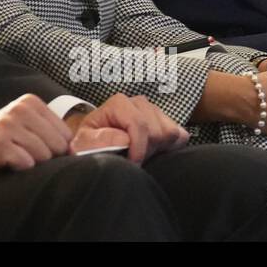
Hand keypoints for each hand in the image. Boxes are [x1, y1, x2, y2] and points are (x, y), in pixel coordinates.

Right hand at [0, 94, 71, 181]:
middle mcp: (19, 109)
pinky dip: (18, 170)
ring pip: (44, 156)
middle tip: (20, 155)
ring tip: (11, 158)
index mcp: (30, 102)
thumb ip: (50, 134)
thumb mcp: (24, 129)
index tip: (33, 149)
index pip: (66, 134)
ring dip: (29, 164)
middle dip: (44, 158)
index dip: (54, 150)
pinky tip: (3, 163)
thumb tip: (76, 151)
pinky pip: (26, 164)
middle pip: (58, 146)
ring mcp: (7, 124)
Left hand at [73, 92, 187, 162]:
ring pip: (170, 133)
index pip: (140, 124)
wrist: (98, 141)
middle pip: (156, 130)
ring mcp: (155, 111)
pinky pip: (180, 136)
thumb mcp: (85, 142)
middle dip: (146, 150)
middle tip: (133, 159)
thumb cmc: (91, 141)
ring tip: (141, 154)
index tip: (132, 163)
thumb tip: (124, 139)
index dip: (138, 148)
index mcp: (119, 104)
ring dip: (157, 149)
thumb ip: (98, 140)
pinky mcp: (167, 121)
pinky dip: (170, 147)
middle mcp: (139, 102)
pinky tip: (154, 151)